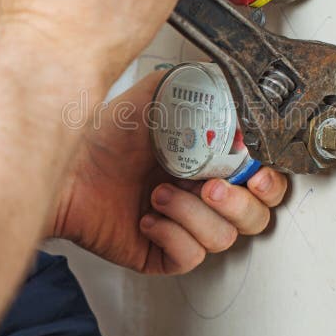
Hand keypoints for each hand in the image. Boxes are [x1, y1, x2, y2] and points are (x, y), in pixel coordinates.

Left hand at [52, 72, 287, 274]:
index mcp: (209, 163)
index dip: (268, 181)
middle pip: (255, 217)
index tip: (256, 172)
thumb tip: (229, 78)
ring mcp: (183, 226)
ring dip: (195, 215)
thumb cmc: (103, 136)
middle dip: (240, 204)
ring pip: (224, 238)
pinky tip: (149, 217)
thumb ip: (195, 84)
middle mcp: (200, 196)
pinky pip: (191, 256)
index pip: (261, 181)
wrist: (68, 168)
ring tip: (161, 194)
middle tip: (211, 187)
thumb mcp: (155, 96)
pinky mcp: (162, 252)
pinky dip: (173, 235)